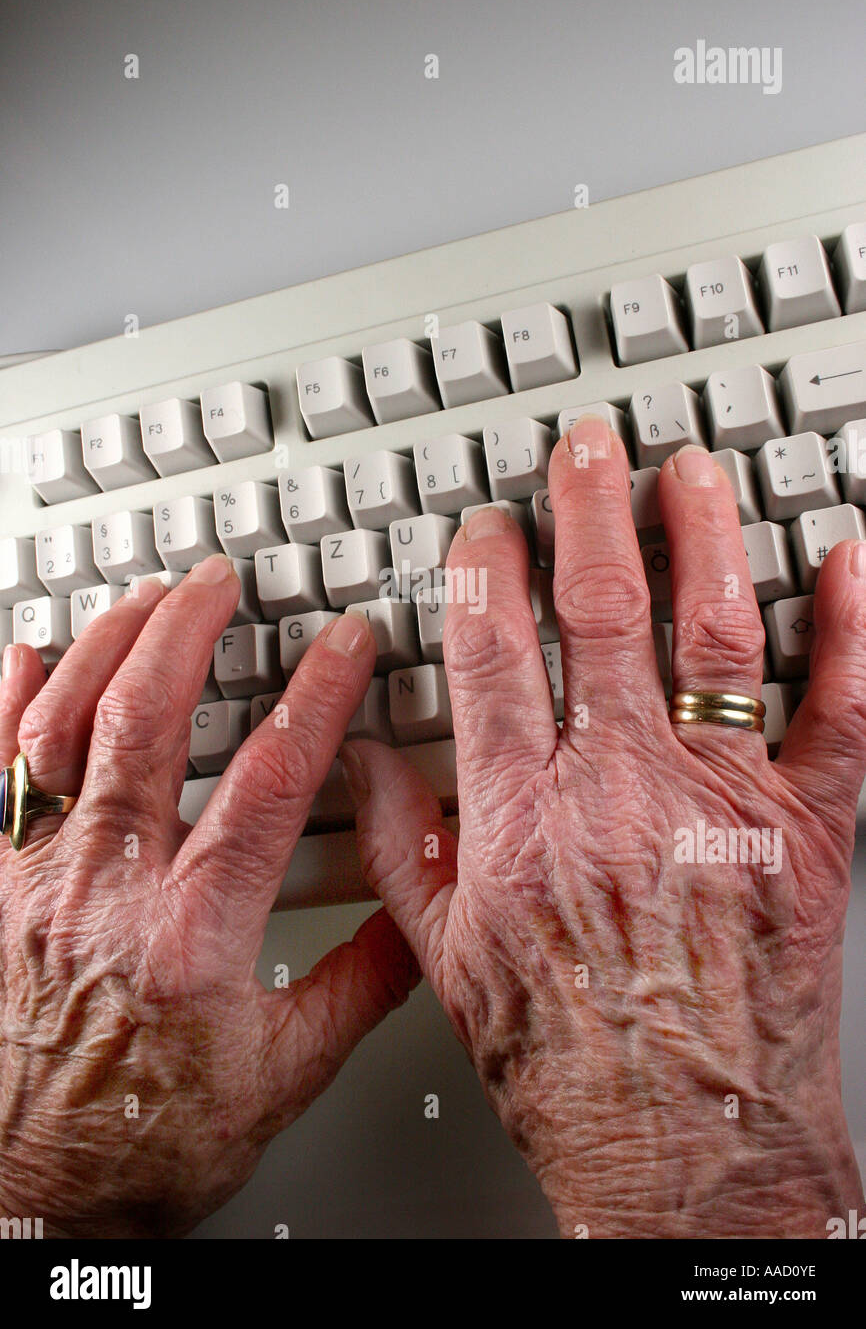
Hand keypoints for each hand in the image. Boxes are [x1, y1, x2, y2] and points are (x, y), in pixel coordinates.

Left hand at [0, 558, 415, 1236]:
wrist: (35, 1192)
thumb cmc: (147, 1143)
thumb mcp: (283, 1078)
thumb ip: (360, 985)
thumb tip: (424, 916)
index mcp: (195, 934)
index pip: (271, 781)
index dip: (315, 696)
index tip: (343, 644)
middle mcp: (109, 891)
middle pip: (149, 725)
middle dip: (190, 634)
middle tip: (220, 581)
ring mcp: (38, 883)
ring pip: (65, 731)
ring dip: (105, 649)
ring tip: (142, 597)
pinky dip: (2, 705)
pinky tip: (22, 657)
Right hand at [341, 417, 865, 1238]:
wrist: (680, 1143)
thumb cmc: (564, 1057)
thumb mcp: (445, 954)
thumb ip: (404, 841)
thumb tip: (371, 758)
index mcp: (522, 815)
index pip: (493, 652)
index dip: (486, 571)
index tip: (489, 529)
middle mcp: (619, 790)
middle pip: (601, 612)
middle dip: (590, 511)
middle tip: (588, 450)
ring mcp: (720, 802)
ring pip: (713, 634)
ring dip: (702, 537)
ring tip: (693, 472)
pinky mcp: (810, 830)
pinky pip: (842, 710)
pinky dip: (850, 629)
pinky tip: (845, 562)